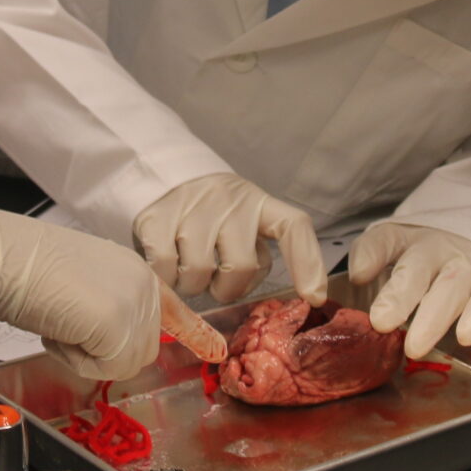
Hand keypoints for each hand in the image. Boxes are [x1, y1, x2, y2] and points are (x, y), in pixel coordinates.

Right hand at [0, 204, 178, 380]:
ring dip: (89, 356)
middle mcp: (143, 286)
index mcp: (133, 271)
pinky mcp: (120, 326)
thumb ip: (107, 304)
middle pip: (143, 348)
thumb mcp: (81, 282)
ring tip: (61, 322)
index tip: (216, 350)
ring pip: (127, 362)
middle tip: (69, 325)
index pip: (173, 307)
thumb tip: (105, 334)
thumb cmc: (26, 266)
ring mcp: (136, 305)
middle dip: (105, 350)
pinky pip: (106, 369)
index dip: (194, 333)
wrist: (7, 255)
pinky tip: (60, 328)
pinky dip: (78, 360)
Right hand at [133, 173, 327, 306]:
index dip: (308, 263)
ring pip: (199, 272)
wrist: (160, 174)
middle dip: (227, 288)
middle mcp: (230, 201)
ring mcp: (192, 207)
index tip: (313, 297)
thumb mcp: (242, 220)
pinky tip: (167, 265)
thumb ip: (255, 250)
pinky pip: (166, 268)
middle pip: (242, 267)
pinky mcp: (157, 217)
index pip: (293, 226)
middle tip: (215, 281)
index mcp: (258, 204)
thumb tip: (275, 295)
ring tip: (187, 269)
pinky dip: (166, 279)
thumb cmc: (209, 211)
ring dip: (193, 285)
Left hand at [349, 221, 470, 358]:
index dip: (394, 293)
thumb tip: (357, 274)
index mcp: (421, 249)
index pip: (407, 268)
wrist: (462, 236)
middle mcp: (457, 258)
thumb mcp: (389, 243)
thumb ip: (370, 255)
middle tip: (413, 346)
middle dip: (432, 316)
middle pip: (447, 285)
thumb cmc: (420, 253)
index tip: (379, 320)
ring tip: (465, 337)